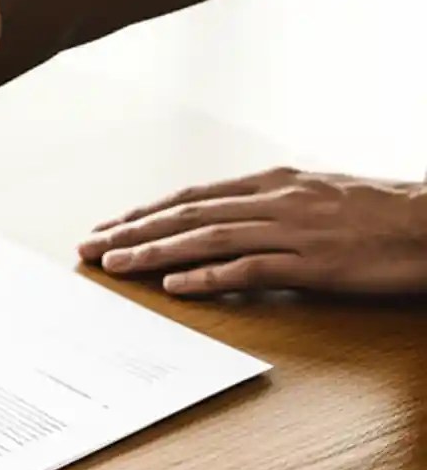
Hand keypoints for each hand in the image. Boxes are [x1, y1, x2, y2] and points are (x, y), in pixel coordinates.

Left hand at [78, 167, 426, 295]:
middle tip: (89, 246)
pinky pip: (251, 269)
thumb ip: (269, 205)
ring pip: (207, 238)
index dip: (145, 212)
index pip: (191, 197)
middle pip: (186, 214)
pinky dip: (209, 277)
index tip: (108, 226)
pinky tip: (176, 287)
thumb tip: (226, 217)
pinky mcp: (315, 261)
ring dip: (155, 252)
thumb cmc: (379, 212)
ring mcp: (293, 229)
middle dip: (133, 230)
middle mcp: (273, 199)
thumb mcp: (316, 196)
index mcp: (271, 183)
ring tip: (115, 264)